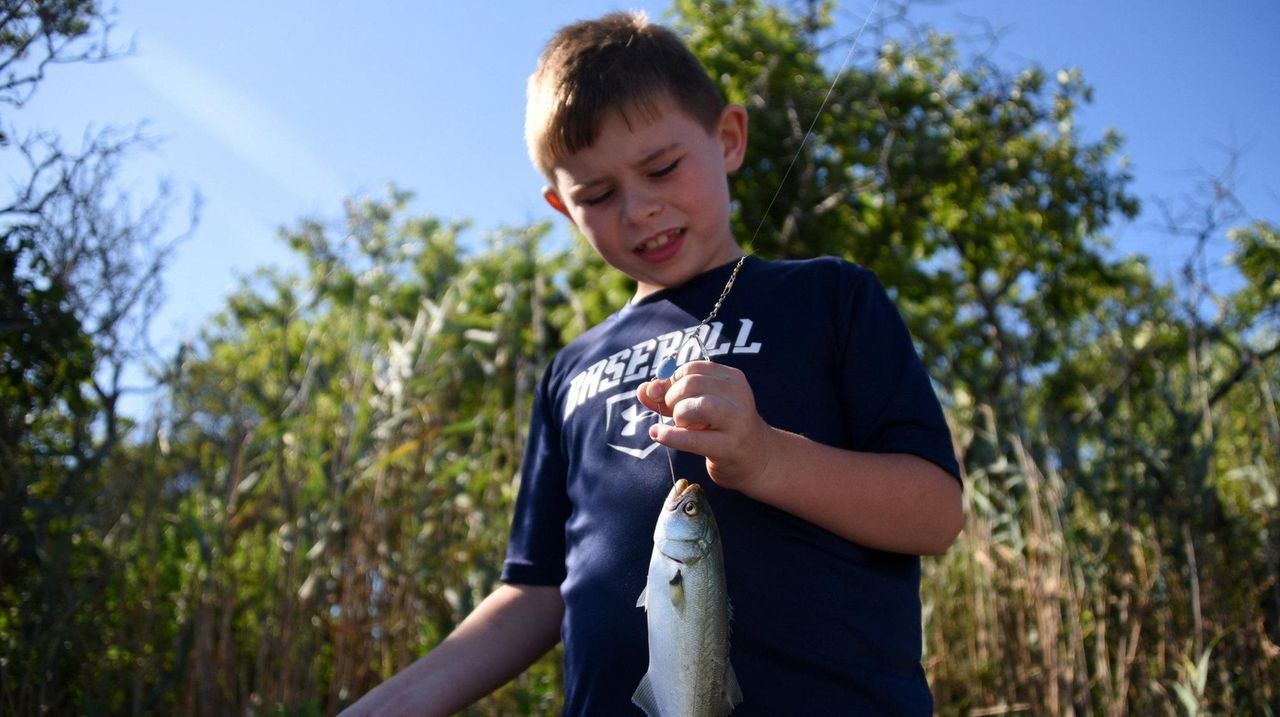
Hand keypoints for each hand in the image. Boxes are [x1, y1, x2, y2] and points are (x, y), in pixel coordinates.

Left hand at [636, 360, 776, 491]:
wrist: (756, 460)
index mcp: (731, 379)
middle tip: (676, 414)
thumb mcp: (698, 406)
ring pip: (696, 406)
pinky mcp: (729, 446)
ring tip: (680, 424)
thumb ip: (668, 396)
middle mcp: (738, 395)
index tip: (665, 396)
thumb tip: (643, 390)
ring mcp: (736, 421)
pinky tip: (658, 434)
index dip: (671, 381)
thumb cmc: (722, 429)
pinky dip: (670, 436)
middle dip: (672, 398)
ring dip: (678, 415)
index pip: (692, 368)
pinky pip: (693, 438)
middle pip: (691, 384)